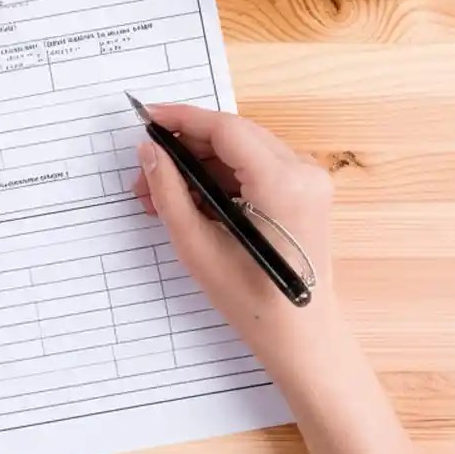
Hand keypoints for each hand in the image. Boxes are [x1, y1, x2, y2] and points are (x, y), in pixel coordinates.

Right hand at [132, 103, 414, 453]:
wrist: (300, 335)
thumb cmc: (252, 301)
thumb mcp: (197, 245)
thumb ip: (169, 190)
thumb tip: (150, 152)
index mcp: (282, 183)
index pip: (225, 129)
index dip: (181, 119)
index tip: (147, 118)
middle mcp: (303, 172)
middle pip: (234, 135)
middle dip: (185, 146)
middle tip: (146, 166)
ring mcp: (309, 181)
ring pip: (243, 150)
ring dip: (200, 163)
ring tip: (160, 190)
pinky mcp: (305, 192)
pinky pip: (256, 167)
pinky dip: (221, 176)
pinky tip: (190, 198)